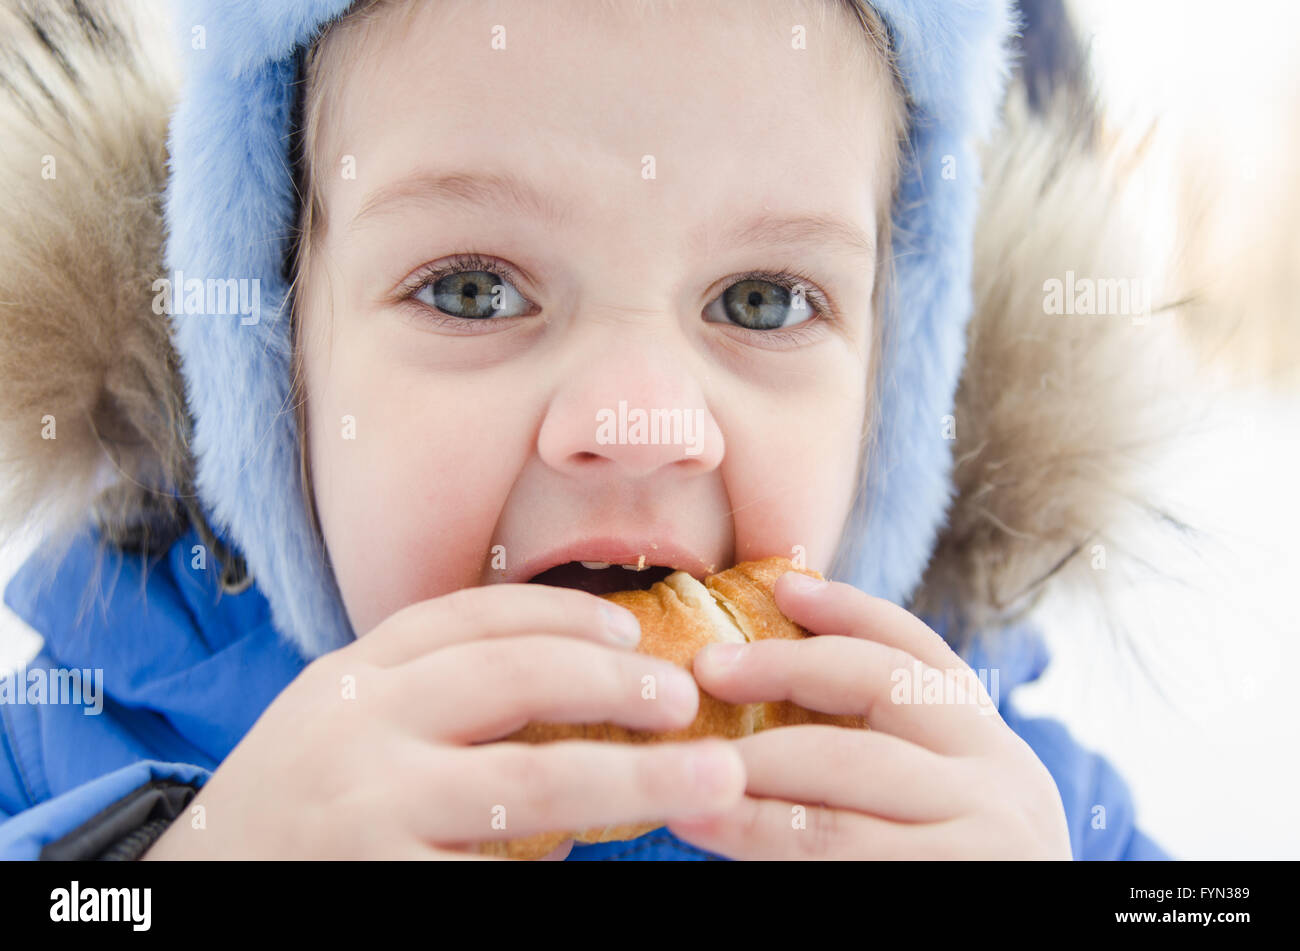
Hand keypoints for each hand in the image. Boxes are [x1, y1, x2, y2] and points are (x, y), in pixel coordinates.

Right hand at [142, 583, 744, 859]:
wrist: (191, 890)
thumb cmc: (289, 805)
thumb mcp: (338, 725)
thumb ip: (425, 698)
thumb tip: (567, 688)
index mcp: (355, 676)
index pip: (473, 617)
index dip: (564, 614)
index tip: (630, 628)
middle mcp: (362, 728)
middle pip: (516, 679)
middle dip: (617, 681)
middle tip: (686, 697)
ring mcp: (372, 809)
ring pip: (533, 781)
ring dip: (637, 776)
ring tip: (709, 777)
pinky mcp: (383, 882)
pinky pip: (501, 873)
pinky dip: (566, 865)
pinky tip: (609, 858)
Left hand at [666, 572, 1071, 858]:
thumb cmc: (950, 871)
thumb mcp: (946, 803)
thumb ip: (888, 750)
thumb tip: (768, 685)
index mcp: (991, 745)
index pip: (920, 653)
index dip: (851, 609)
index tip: (783, 584)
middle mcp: (1000, 776)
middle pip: (879, 688)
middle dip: (782, 667)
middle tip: (706, 668)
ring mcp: (984, 834)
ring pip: (842, 777)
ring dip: (751, 767)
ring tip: (686, 766)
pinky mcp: (952, 885)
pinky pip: (837, 850)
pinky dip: (763, 835)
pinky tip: (710, 828)